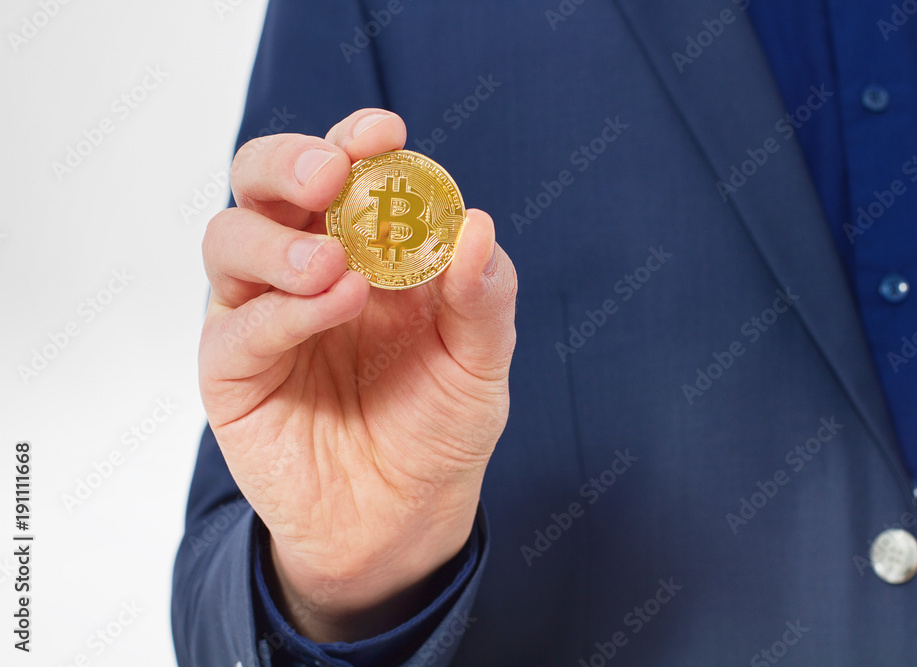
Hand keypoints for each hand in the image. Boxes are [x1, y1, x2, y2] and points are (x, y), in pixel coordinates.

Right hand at [198, 109, 516, 641]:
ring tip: (334, 266)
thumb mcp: (480, 362)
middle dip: (290, 164)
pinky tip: (329, 305)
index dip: (355, 141)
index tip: (384, 130)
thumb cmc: (439, 427)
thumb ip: (482, 298)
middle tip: (330, 174)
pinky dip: (281, 310)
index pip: (344, 172)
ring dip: (278, 241)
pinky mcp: (233, 370)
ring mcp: (263, 314)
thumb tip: (478, 226)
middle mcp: (306, 267)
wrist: (403, 518)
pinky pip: (239, 325)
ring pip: (230, 239)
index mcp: (366, 247)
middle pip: (264, 183)